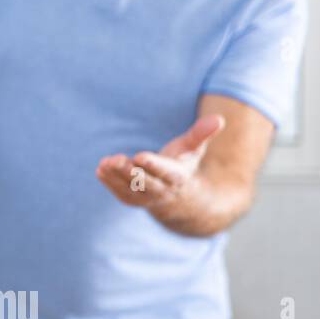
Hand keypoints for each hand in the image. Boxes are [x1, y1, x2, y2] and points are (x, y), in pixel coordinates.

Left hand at [96, 113, 225, 210]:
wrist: (180, 196)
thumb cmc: (184, 164)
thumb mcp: (194, 148)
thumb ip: (202, 134)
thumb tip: (219, 118)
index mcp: (179, 177)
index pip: (165, 172)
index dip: (153, 165)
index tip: (139, 155)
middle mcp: (163, 190)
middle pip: (145, 183)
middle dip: (130, 173)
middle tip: (116, 160)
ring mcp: (147, 198)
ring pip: (130, 190)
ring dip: (116, 177)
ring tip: (104, 164)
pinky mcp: (133, 200)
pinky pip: (121, 194)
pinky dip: (110, 183)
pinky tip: (100, 170)